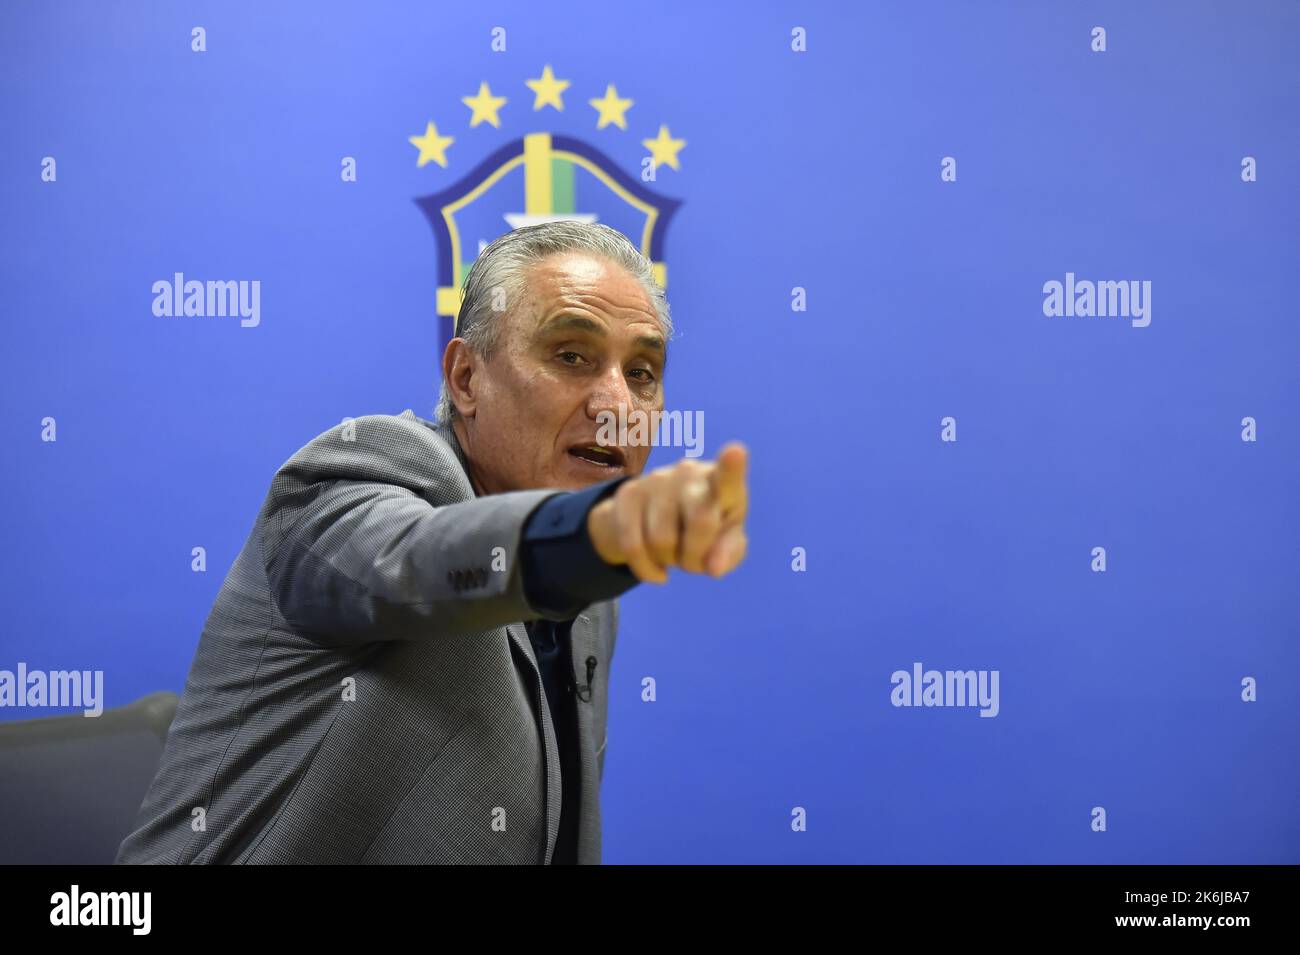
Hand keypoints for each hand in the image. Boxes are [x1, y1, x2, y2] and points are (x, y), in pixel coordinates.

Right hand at [586, 442, 748, 583]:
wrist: (659, 521)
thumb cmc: (706, 532)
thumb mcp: (726, 544)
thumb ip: (728, 553)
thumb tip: (714, 567)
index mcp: (722, 485)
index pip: (728, 477)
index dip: (732, 466)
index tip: (736, 452)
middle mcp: (689, 474)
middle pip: (700, 522)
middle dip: (697, 556)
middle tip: (695, 562)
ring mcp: (656, 480)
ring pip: (661, 540)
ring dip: (670, 561)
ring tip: (674, 553)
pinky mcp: (628, 493)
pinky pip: (632, 546)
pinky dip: (646, 569)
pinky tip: (657, 571)